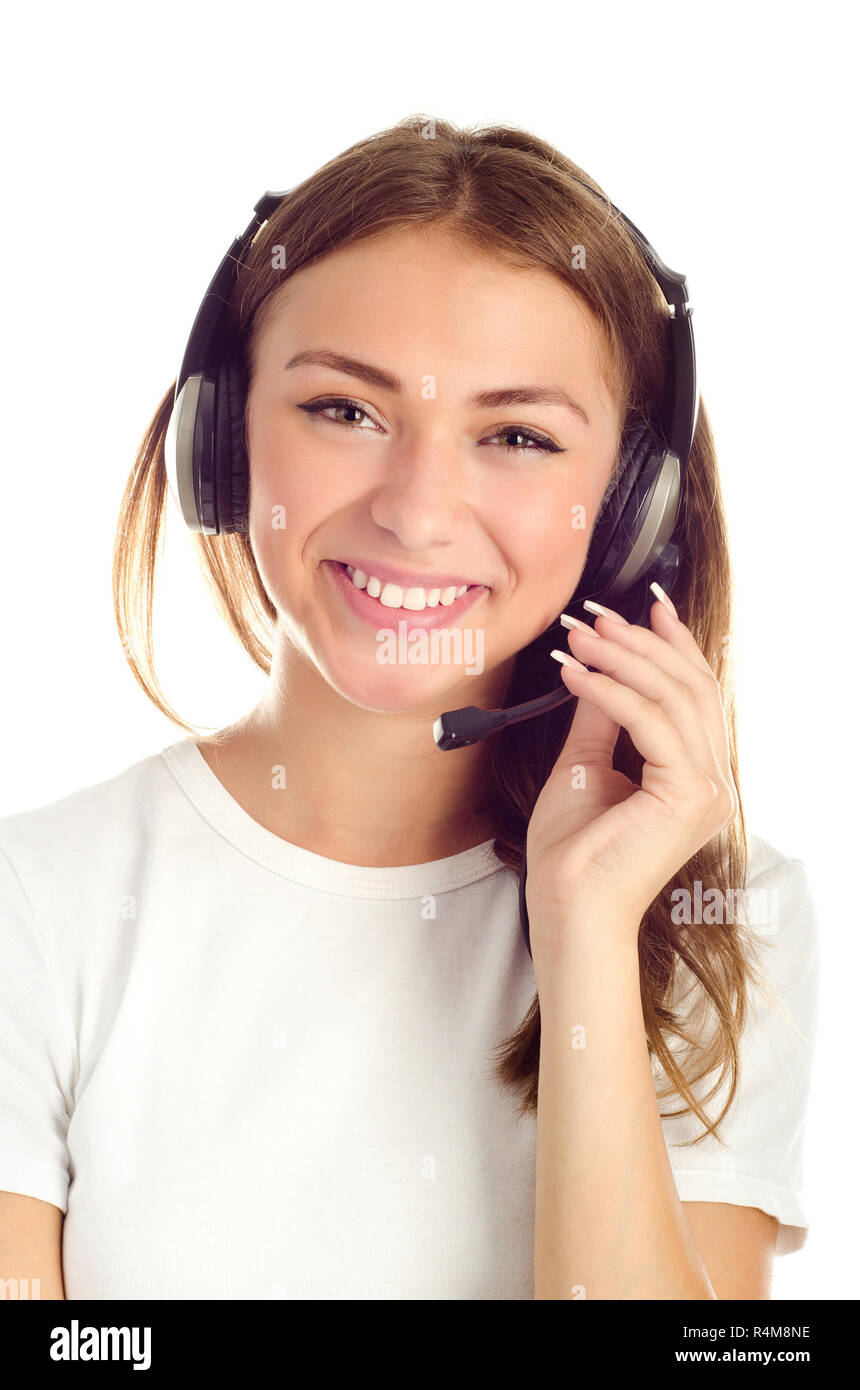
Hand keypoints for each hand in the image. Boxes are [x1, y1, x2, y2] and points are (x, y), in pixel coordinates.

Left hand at [525, 587, 737, 940]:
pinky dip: (609, 690)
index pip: (696, 694)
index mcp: (697, 778)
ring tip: (582, 637)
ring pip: (673, 697)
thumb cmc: (573, 855)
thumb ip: (601, 719)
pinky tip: (576, 674)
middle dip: (642, 643)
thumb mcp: (583, 767)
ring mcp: (708, 790)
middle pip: (690, 688)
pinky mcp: (687, 794)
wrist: (568, 909)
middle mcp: (714, 782)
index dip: (673, 644)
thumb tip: (599, 669)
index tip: (644, 606)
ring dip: (623, 658)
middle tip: (596, 617)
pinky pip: (649, 721)